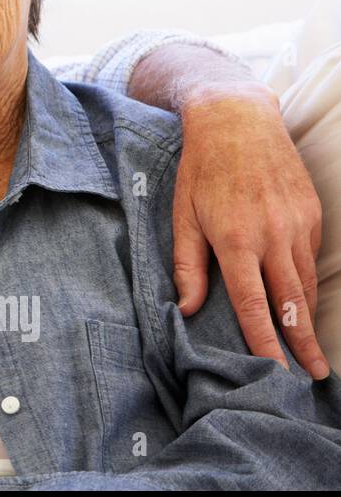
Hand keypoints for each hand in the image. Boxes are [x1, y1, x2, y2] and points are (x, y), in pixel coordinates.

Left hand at [173, 81, 327, 378]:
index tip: (275, 371)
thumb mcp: (182, 216)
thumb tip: (186, 309)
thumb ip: (187, 265)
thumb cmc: (201, 171)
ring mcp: (297, 224)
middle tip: (313, 375)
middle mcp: (272, 235)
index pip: (253, 303)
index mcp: (236, 240)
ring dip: (307, 317)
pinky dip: (306, 283)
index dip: (264, 342)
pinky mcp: (312, 214)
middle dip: (303, 343)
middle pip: (292, 302)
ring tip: (310, 348)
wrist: (237, 121)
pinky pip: (310, 258)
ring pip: (306, 282)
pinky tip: (300, 299)